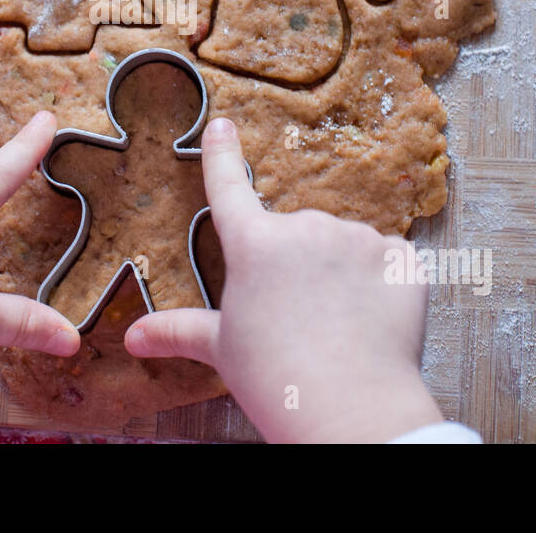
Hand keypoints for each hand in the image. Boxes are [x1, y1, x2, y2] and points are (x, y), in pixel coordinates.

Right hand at [124, 117, 443, 441]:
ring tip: (337, 325)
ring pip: (345, 246)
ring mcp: (358, 239)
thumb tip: (134, 337)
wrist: (350, 409)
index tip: (222, 126)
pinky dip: (383, 284)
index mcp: (254, 244)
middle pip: (296, 234)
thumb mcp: (221, 349)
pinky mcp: (401, 259)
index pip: (229, 186)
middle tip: (296, 317)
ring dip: (341, 273)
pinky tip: (373, 319)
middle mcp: (305, 228)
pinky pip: (389, 260)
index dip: (222, 154)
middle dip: (297, 266)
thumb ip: (178, 331)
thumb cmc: (278, 380)